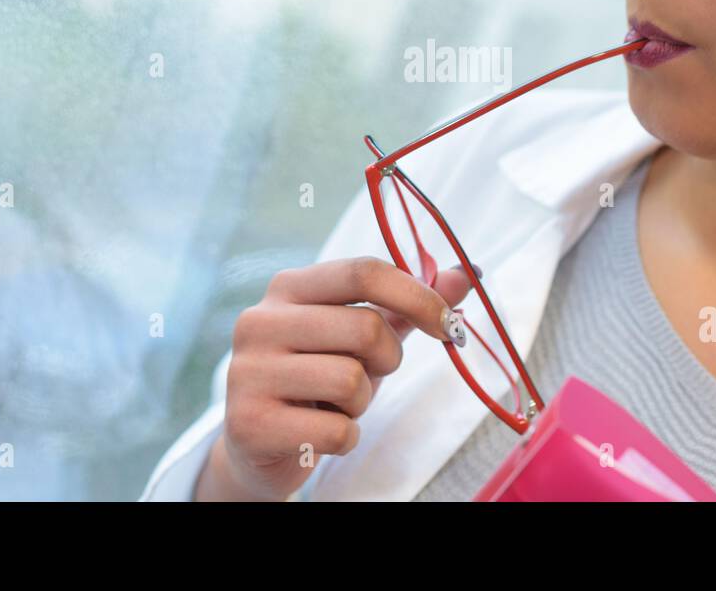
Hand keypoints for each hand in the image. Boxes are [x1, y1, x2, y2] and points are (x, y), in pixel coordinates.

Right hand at [195, 255, 473, 500]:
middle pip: (367, 328)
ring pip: (352, 381)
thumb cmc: (319, 378)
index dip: (417, 295)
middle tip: (369, 374)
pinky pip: (336, 430)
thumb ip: (408, 305)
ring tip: (336, 404)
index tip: (448, 323)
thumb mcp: (362, 336)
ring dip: (362, 402)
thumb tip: (467, 273)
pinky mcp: (249, 423)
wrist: (258, 443)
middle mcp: (260, 320)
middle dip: (388, 359)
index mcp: (288, 287)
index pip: (363, 272)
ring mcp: (248, 371)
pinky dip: (345, 437)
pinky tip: (320, 433)